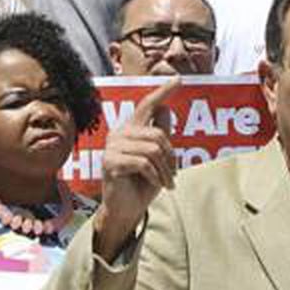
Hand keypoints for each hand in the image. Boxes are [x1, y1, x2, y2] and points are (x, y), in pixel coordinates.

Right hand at [95, 78, 178, 259]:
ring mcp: (112, 147)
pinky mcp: (110, 162)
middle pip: (157, 134)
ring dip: (165, 170)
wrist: (127, 210)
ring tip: (167, 183)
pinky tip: (156, 185)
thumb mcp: (158, 158)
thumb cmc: (142, 184)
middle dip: (171, 157)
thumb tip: (166, 108)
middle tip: (173, 175)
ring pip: (152, 149)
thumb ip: (160, 134)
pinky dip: (155, 176)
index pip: (147, 105)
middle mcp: (119, 134)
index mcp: (131, 130)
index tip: (179, 80)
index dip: (163, 92)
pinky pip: (143, 163)